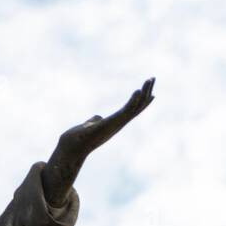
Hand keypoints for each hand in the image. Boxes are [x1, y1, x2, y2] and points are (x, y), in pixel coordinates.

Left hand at [42, 78, 154, 205]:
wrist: (72, 147)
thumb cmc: (79, 138)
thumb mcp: (90, 125)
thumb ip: (95, 120)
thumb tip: (98, 117)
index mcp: (115, 123)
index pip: (133, 111)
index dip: (142, 103)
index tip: (152, 94)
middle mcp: (119, 124)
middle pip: (137, 107)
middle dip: (146, 93)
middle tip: (153, 79)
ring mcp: (117, 124)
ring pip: (135, 107)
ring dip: (143, 93)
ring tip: (149, 79)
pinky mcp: (111, 123)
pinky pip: (126, 110)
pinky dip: (133, 100)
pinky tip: (138, 90)